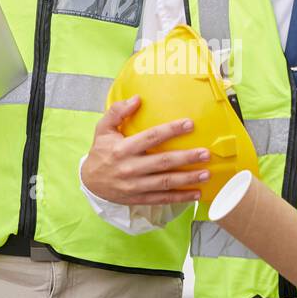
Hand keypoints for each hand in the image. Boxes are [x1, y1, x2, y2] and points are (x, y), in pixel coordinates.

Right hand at [80, 96, 211, 205]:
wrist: (89, 182)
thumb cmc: (100, 152)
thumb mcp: (103, 129)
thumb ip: (117, 112)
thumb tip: (137, 98)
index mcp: (123, 148)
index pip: (151, 137)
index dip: (171, 130)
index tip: (190, 124)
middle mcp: (130, 167)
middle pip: (163, 162)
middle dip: (186, 157)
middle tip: (206, 153)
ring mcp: (135, 185)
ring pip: (166, 182)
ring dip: (188, 179)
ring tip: (207, 173)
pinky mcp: (139, 198)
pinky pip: (163, 199)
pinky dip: (181, 197)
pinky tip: (197, 193)